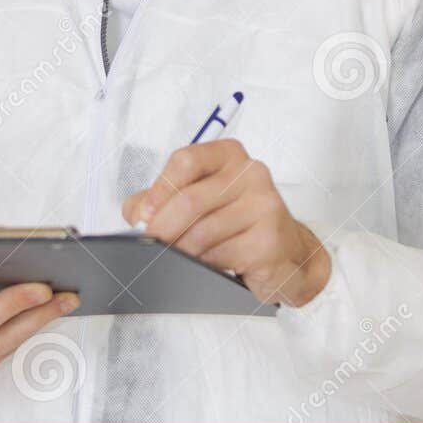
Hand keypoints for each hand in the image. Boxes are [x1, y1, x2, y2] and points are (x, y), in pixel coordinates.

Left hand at [122, 139, 331, 306]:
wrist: (287, 255)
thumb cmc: (236, 223)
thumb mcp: (198, 201)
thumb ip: (161, 200)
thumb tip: (136, 214)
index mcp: (227, 155)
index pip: (186, 160)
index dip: (159, 189)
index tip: (144, 214)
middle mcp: (251, 173)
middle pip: (191, 199)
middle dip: (162, 227)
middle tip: (149, 245)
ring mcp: (265, 204)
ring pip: (203, 231)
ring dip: (180, 251)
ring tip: (173, 259)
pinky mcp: (270, 239)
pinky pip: (222, 254)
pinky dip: (204, 264)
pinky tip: (203, 267)